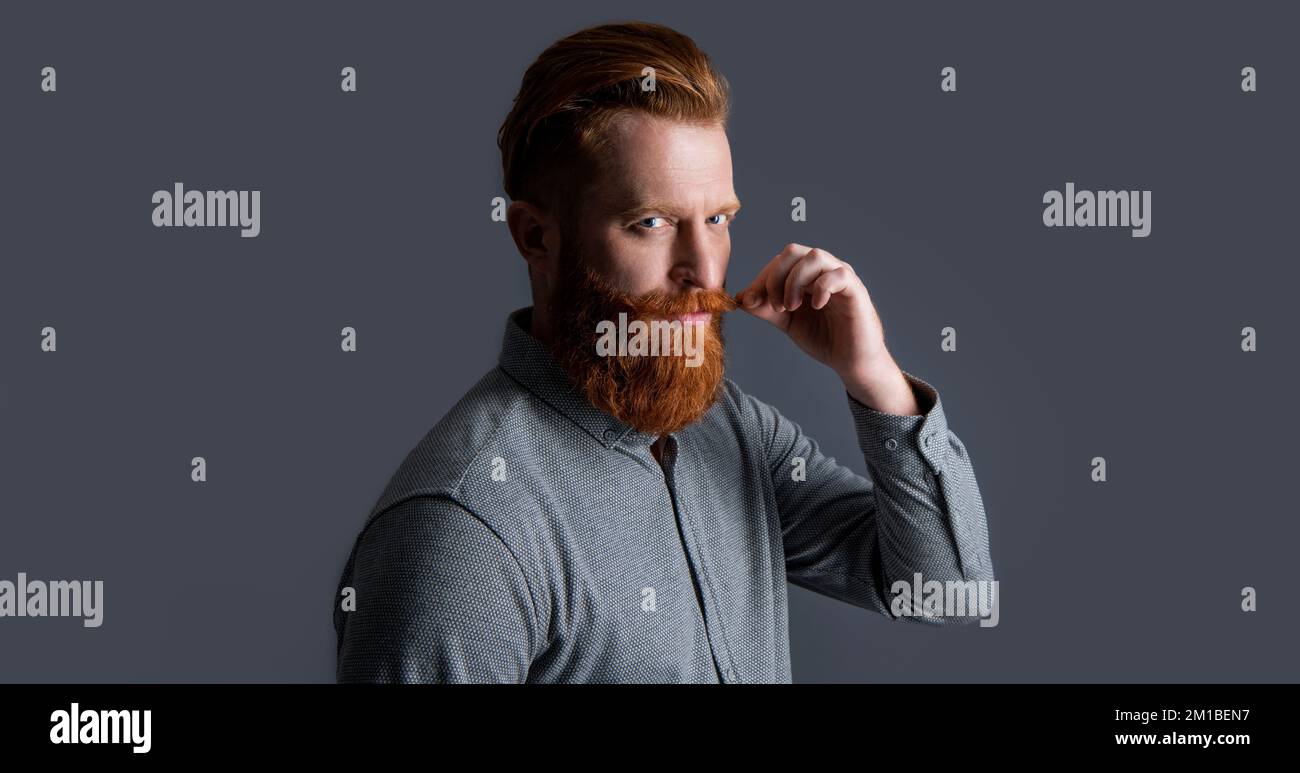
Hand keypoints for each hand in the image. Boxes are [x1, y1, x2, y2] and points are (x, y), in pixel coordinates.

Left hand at [735, 243, 918, 414]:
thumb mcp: (786, 322)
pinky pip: (838, 275)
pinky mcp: (855, 290)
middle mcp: (823, 270)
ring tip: (791, 307)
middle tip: (775, 306)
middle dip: (775, 277)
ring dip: (795, 281)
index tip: (750, 301)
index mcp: (806, 275)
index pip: (778, 262)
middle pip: (793, 252)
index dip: (761, 279)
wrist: (850, 361)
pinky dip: (821, 288)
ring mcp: (840, 277)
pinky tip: (816, 306)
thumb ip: (766, 309)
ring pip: (815, 256)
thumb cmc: (824, 338)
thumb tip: (741, 298)